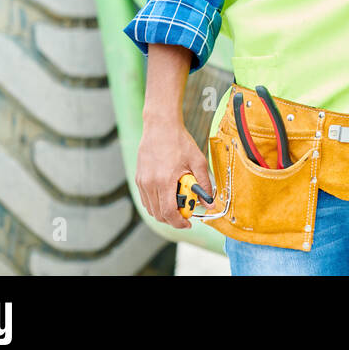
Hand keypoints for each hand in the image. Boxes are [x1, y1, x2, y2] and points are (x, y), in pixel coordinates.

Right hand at [135, 115, 212, 229]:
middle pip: (159, 214)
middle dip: (173, 219)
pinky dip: (156, 203)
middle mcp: (150, 183)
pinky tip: (168, 196)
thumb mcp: (198, 161)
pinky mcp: (138, 178)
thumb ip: (204, 184)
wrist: (161, 126)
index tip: (188, 223)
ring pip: (151, 209)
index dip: (179, 222)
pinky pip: (146, 199)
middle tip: (186, 215)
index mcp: (165, 180)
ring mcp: (142, 181)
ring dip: (164, 212)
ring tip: (178, 204)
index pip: (169, 212)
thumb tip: (210, 203)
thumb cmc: (180, 141)